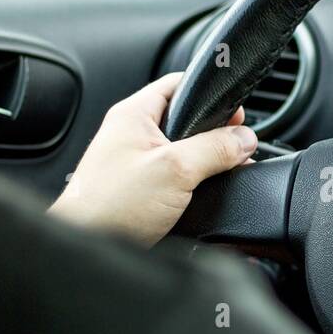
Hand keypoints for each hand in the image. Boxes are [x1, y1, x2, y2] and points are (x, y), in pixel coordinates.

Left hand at [49, 72, 256, 246]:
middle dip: (214, 134)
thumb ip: (214, 149)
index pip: (178, 84)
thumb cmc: (111, 206)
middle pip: (185, 120)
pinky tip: (204, 195)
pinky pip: (174, 177)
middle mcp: (132, 135)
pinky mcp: (140, 190)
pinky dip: (193, 182)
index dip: (211, 95)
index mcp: (134, 115)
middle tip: (235, 149)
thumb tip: (244, 139)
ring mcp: (135, 163)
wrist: (88, 249)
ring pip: (182, 152)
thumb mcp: (175, 170)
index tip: (237, 115)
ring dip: (205, 162)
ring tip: (223, 172)